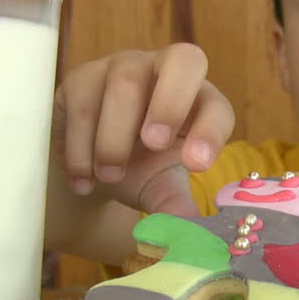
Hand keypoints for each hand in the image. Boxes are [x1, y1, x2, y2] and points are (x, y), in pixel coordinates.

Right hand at [51, 43, 234, 215]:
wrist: (85, 161)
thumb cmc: (138, 167)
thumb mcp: (159, 188)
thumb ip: (176, 208)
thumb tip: (195, 240)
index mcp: (198, 102)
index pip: (217, 103)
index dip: (211, 129)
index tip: (196, 165)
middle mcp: (166, 74)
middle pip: (184, 59)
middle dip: (170, 103)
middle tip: (152, 145)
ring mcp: (123, 68)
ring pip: (124, 84)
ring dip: (116, 137)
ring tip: (109, 176)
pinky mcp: (81, 77)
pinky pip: (82, 104)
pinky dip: (81, 148)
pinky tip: (83, 180)